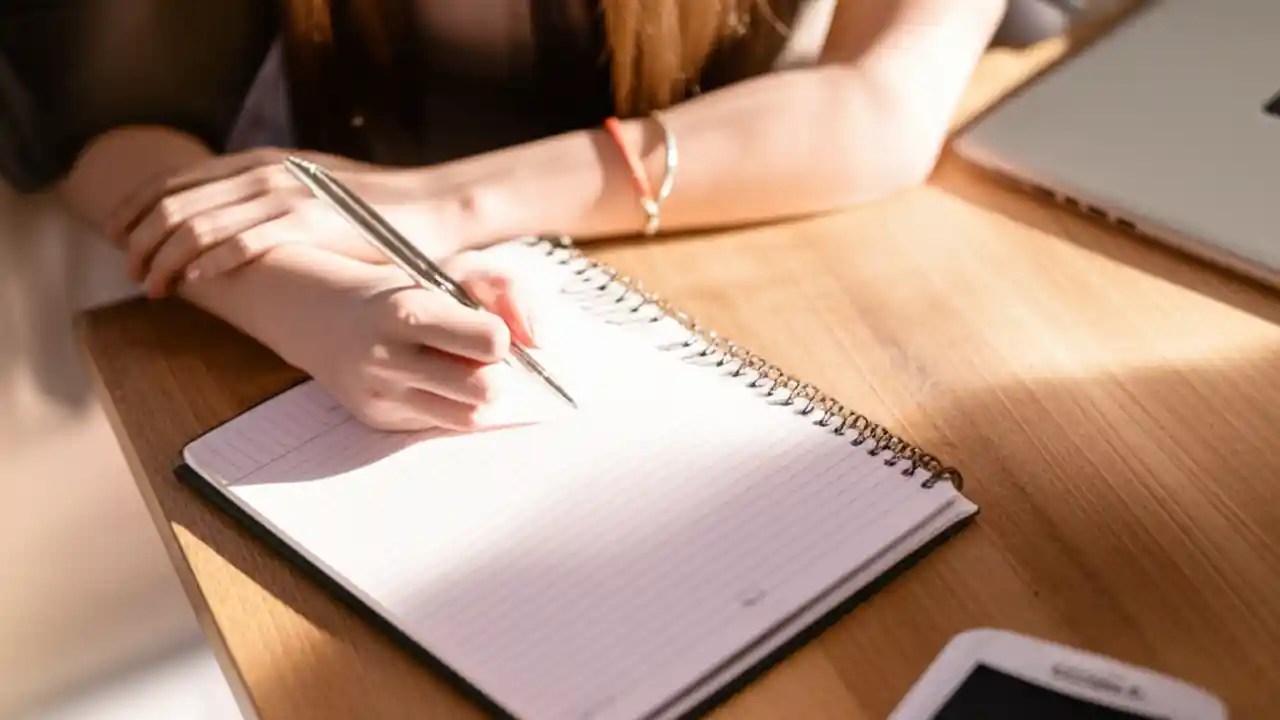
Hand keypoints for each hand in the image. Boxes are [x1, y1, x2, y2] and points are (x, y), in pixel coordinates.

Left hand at [110, 147, 466, 297]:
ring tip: (154, 286)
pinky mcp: (310, 223)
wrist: (432, 209)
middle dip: (142, 239)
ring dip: (166, 257)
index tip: (119, 239)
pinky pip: (243, 241)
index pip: (176, 180)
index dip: (137, 209)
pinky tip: (194, 282)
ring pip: (200, 224)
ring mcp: (287, 195)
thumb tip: (232, 230)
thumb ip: (271, 203)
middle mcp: (266, 172)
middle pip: (176, 203)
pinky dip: (210, 261)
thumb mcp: (312, 193)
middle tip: (132, 273)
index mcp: (261, 163)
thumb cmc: (374, 213)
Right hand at [254, 245, 543, 431]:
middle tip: (476, 355)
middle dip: (494, 372)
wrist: (322, 316)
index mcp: (408, 311)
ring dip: (478, 395)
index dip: (500, 335)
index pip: (490, 341)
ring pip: (469, 417)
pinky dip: (451, 406)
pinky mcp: (379, 421)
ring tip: (459, 370)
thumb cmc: (404, 290)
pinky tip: (432, 382)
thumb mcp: (453, 270)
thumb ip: (506, 289)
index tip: (487, 327)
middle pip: (485, 389)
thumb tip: (538, 339)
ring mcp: (382, 395)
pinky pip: (443, 425)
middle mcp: (389, 357)